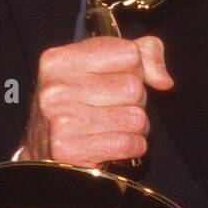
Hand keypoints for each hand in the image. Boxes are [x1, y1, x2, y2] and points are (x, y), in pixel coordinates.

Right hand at [19, 34, 172, 165]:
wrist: (43, 154)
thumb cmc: (77, 106)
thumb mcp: (101, 68)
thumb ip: (143, 55)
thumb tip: (164, 81)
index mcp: (61, 60)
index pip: (130, 53)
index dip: (134, 70)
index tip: (116, 81)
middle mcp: (56, 87)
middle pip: (134, 87)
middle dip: (135, 102)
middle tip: (113, 109)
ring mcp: (60, 119)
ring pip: (136, 118)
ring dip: (134, 127)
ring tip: (112, 127)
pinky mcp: (69, 150)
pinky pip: (129, 143)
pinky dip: (132, 147)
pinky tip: (113, 144)